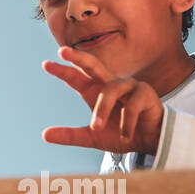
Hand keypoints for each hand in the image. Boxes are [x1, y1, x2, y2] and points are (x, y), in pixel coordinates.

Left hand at [41, 46, 164, 153]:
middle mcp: (110, 84)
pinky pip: (132, 105)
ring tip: (96, 128)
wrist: (150, 142)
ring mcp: (129, 85)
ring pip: (110, 89)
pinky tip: (125, 134)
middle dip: (78, 57)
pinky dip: (126, 123)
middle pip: (93, 65)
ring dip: (102, 109)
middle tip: (63, 51)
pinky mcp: (145, 93)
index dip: (62, 70)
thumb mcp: (92, 137)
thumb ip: (70, 136)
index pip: (76, 77)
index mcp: (95, 91)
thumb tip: (44, 135)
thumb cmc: (120, 134)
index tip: (45, 64)